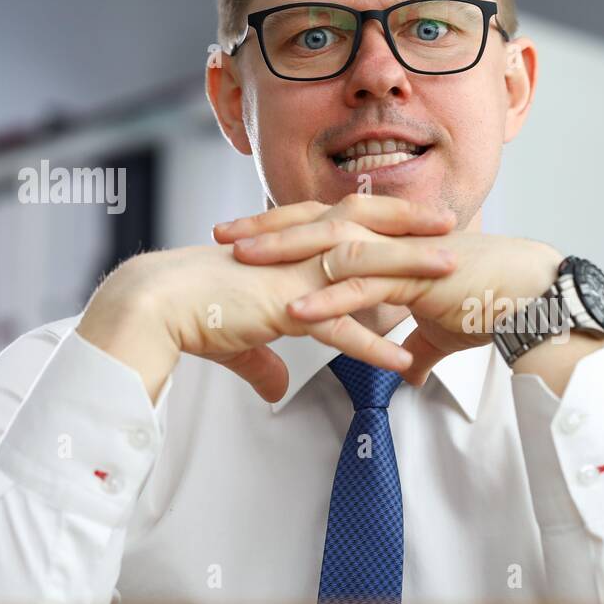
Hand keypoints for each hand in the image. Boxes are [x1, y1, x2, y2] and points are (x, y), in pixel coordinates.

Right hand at [77, 195, 456, 401]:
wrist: (153, 308)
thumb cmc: (190, 314)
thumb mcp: (237, 337)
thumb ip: (262, 359)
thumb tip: (273, 387)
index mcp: (287, 246)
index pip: (345, 221)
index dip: (385, 217)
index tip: (418, 218)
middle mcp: (293, 253)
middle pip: (364, 228)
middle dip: (410, 225)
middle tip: (450, 224)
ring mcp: (290, 276)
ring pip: (361, 265)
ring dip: (409, 269)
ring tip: (450, 276)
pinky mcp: (280, 307)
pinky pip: (335, 326)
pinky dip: (370, 344)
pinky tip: (400, 361)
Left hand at [228, 210, 562, 384]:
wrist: (535, 300)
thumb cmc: (497, 306)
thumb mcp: (447, 331)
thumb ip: (420, 345)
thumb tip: (408, 371)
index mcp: (394, 243)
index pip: (331, 224)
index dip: (288, 227)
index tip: (249, 235)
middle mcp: (394, 240)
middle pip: (320, 223)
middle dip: (268, 228)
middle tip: (223, 235)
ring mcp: (404, 256)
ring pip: (334, 247)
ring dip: (285, 255)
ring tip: (243, 265)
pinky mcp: (419, 280)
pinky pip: (365, 287)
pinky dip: (328, 301)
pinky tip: (295, 314)